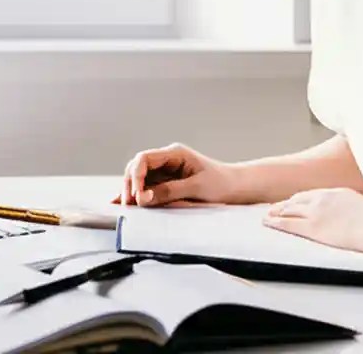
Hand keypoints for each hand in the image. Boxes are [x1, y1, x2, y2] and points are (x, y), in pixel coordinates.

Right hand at [112, 143, 239, 206]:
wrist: (238, 189)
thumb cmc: (221, 185)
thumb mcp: (196, 188)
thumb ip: (169, 191)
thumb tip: (143, 198)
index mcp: (175, 153)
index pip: (144, 159)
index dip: (136, 176)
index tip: (136, 196)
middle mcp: (166, 160)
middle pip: (137, 168)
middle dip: (130, 185)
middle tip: (128, 205)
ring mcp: (165, 172)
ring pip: (139, 179)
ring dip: (131, 192)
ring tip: (125, 209)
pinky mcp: (166, 185)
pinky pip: (147, 189)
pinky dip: (137, 197)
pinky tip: (126, 206)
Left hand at [263, 188, 362, 251]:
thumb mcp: (361, 206)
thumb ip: (348, 208)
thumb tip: (350, 216)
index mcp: (334, 193)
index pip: (309, 195)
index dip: (297, 200)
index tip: (290, 203)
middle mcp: (322, 199)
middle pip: (296, 201)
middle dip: (283, 205)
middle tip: (272, 209)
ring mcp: (316, 212)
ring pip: (289, 210)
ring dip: (276, 213)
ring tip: (267, 216)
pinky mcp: (313, 227)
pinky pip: (289, 224)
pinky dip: (276, 222)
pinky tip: (268, 223)